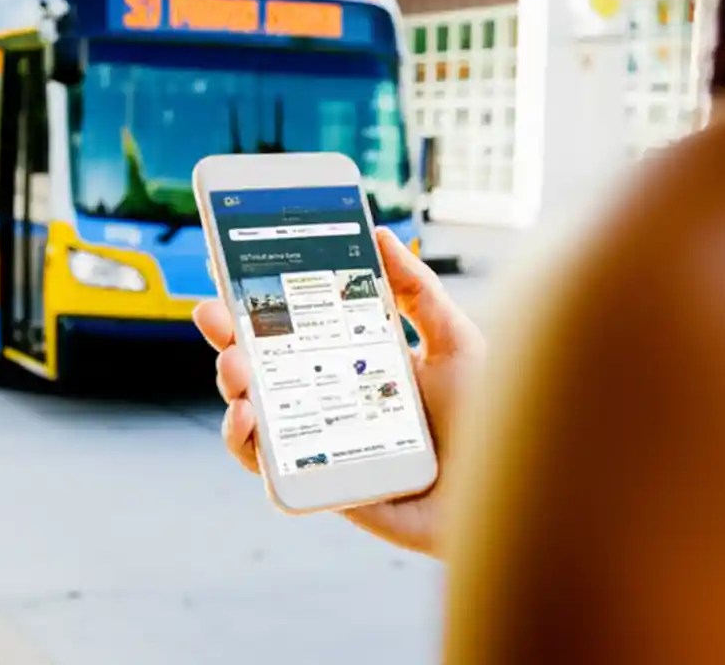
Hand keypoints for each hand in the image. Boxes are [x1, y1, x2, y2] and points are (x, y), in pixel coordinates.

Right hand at [193, 228, 485, 556]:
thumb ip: (417, 290)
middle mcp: (329, 406)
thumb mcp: (454, 340)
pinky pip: (271, 471)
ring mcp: (322, 448)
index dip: (253, 306)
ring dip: (230, 389)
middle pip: (260, 371)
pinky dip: (247, 446)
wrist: (511, 488)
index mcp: (352, 366)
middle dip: (226, 340)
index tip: (226, 271)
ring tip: (235, 369)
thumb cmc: (487, 418)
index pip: (290, 332)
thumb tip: (382, 235)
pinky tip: (247, 419)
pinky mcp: (323, 489)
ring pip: (254, 419)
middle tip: (213, 314)